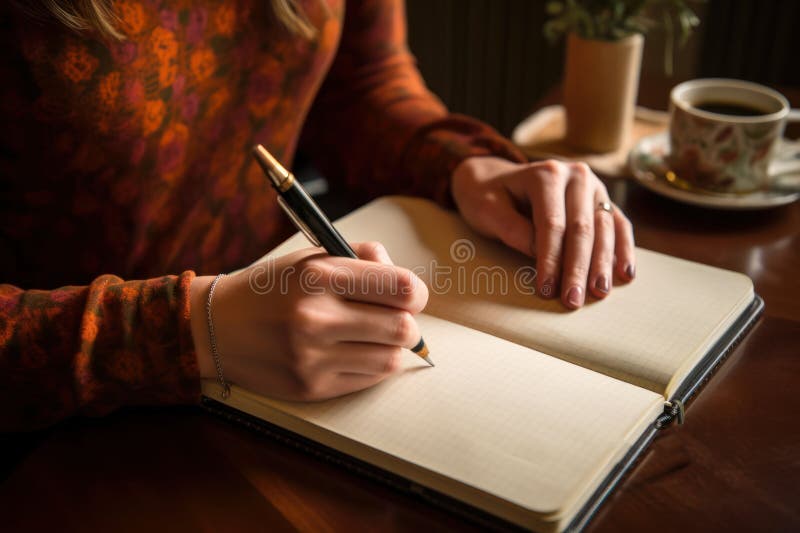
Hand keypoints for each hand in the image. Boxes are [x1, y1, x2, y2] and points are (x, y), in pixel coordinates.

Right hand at [190, 242, 428, 400]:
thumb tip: (408, 285)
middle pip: (403, 328)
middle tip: (394, 319)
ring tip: (374, 338)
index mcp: (319, 276)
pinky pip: (368, 380)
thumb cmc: (273, 288)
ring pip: (392, 359)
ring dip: (392, 348)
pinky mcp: (311, 387)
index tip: (409, 296)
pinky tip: (355, 353)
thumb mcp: (311, 258)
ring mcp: (312, 357)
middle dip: (407, 323)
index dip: (415, 293)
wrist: (217, 328)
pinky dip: (372, 366)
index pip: (401, 288)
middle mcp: (316, 318)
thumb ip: (363, 259)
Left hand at [451, 157, 634, 308]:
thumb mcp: (487, 209)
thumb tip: (540, 254)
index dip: (550, 260)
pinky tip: (625, 273)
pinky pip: (618, 224)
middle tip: (573, 300)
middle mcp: (575, 175)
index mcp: (545, 174)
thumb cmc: (487, 196)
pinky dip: (623, 249)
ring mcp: (593, 186)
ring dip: (603, 263)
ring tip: (599, 293)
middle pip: (582, 228)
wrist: (494, 177)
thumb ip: (512, 229)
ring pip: (604, 228)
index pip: (552, 224)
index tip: (546, 290)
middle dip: (578, 268)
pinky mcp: (601, 199)